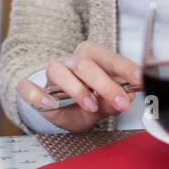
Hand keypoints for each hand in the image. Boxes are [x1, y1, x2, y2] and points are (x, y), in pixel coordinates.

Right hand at [17, 41, 141, 132]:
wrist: (58, 111)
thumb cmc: (84, 102)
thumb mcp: (103, 105)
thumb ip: (113, 102)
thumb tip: (126, 99)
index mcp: (90, 58)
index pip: (108, 57)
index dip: (124, 67)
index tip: (139, 79)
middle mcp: (70, 61)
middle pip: (85, 64)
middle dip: (106, 84)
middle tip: (122, 102)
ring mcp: (50, 73)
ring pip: (58, 70)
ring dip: (77, 89)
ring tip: (91, 106)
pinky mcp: (32, 88)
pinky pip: (28, 87)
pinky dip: (38, 94)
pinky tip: (50, 103)